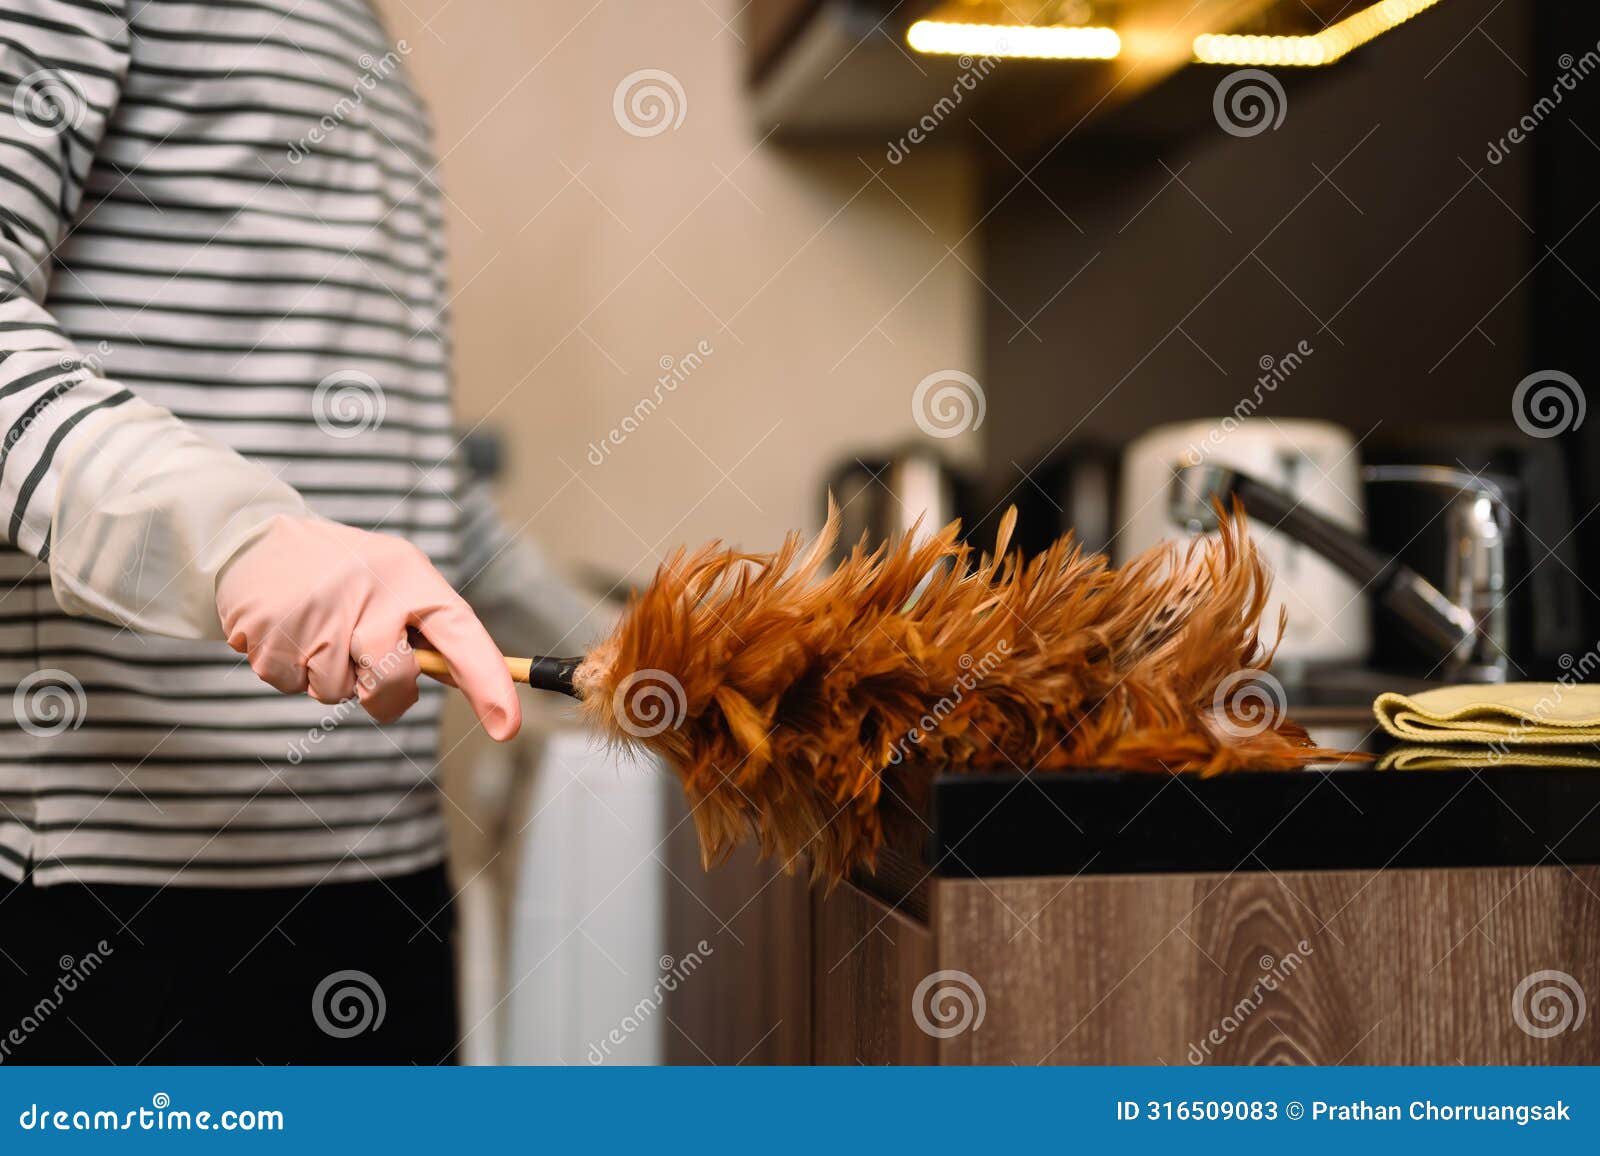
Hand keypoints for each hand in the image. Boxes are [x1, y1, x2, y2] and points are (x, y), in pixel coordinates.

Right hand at [215, 515, 520, 739]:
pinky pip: (291, 685)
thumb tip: (468, 683)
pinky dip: (290, 671)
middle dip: (383, 693)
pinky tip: (287, 632)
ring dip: (327, 677)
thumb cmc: (344, 572)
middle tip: (363, 666)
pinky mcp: (270, 629)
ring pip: (336, 691)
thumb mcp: (394, 579)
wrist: (257, 538)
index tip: (507, 726)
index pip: (461, 634)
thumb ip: (427, 629)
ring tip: (316, 630)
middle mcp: (368, 590)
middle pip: (392, 679)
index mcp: (409, 575)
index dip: (488, 682)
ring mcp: (316, 610)